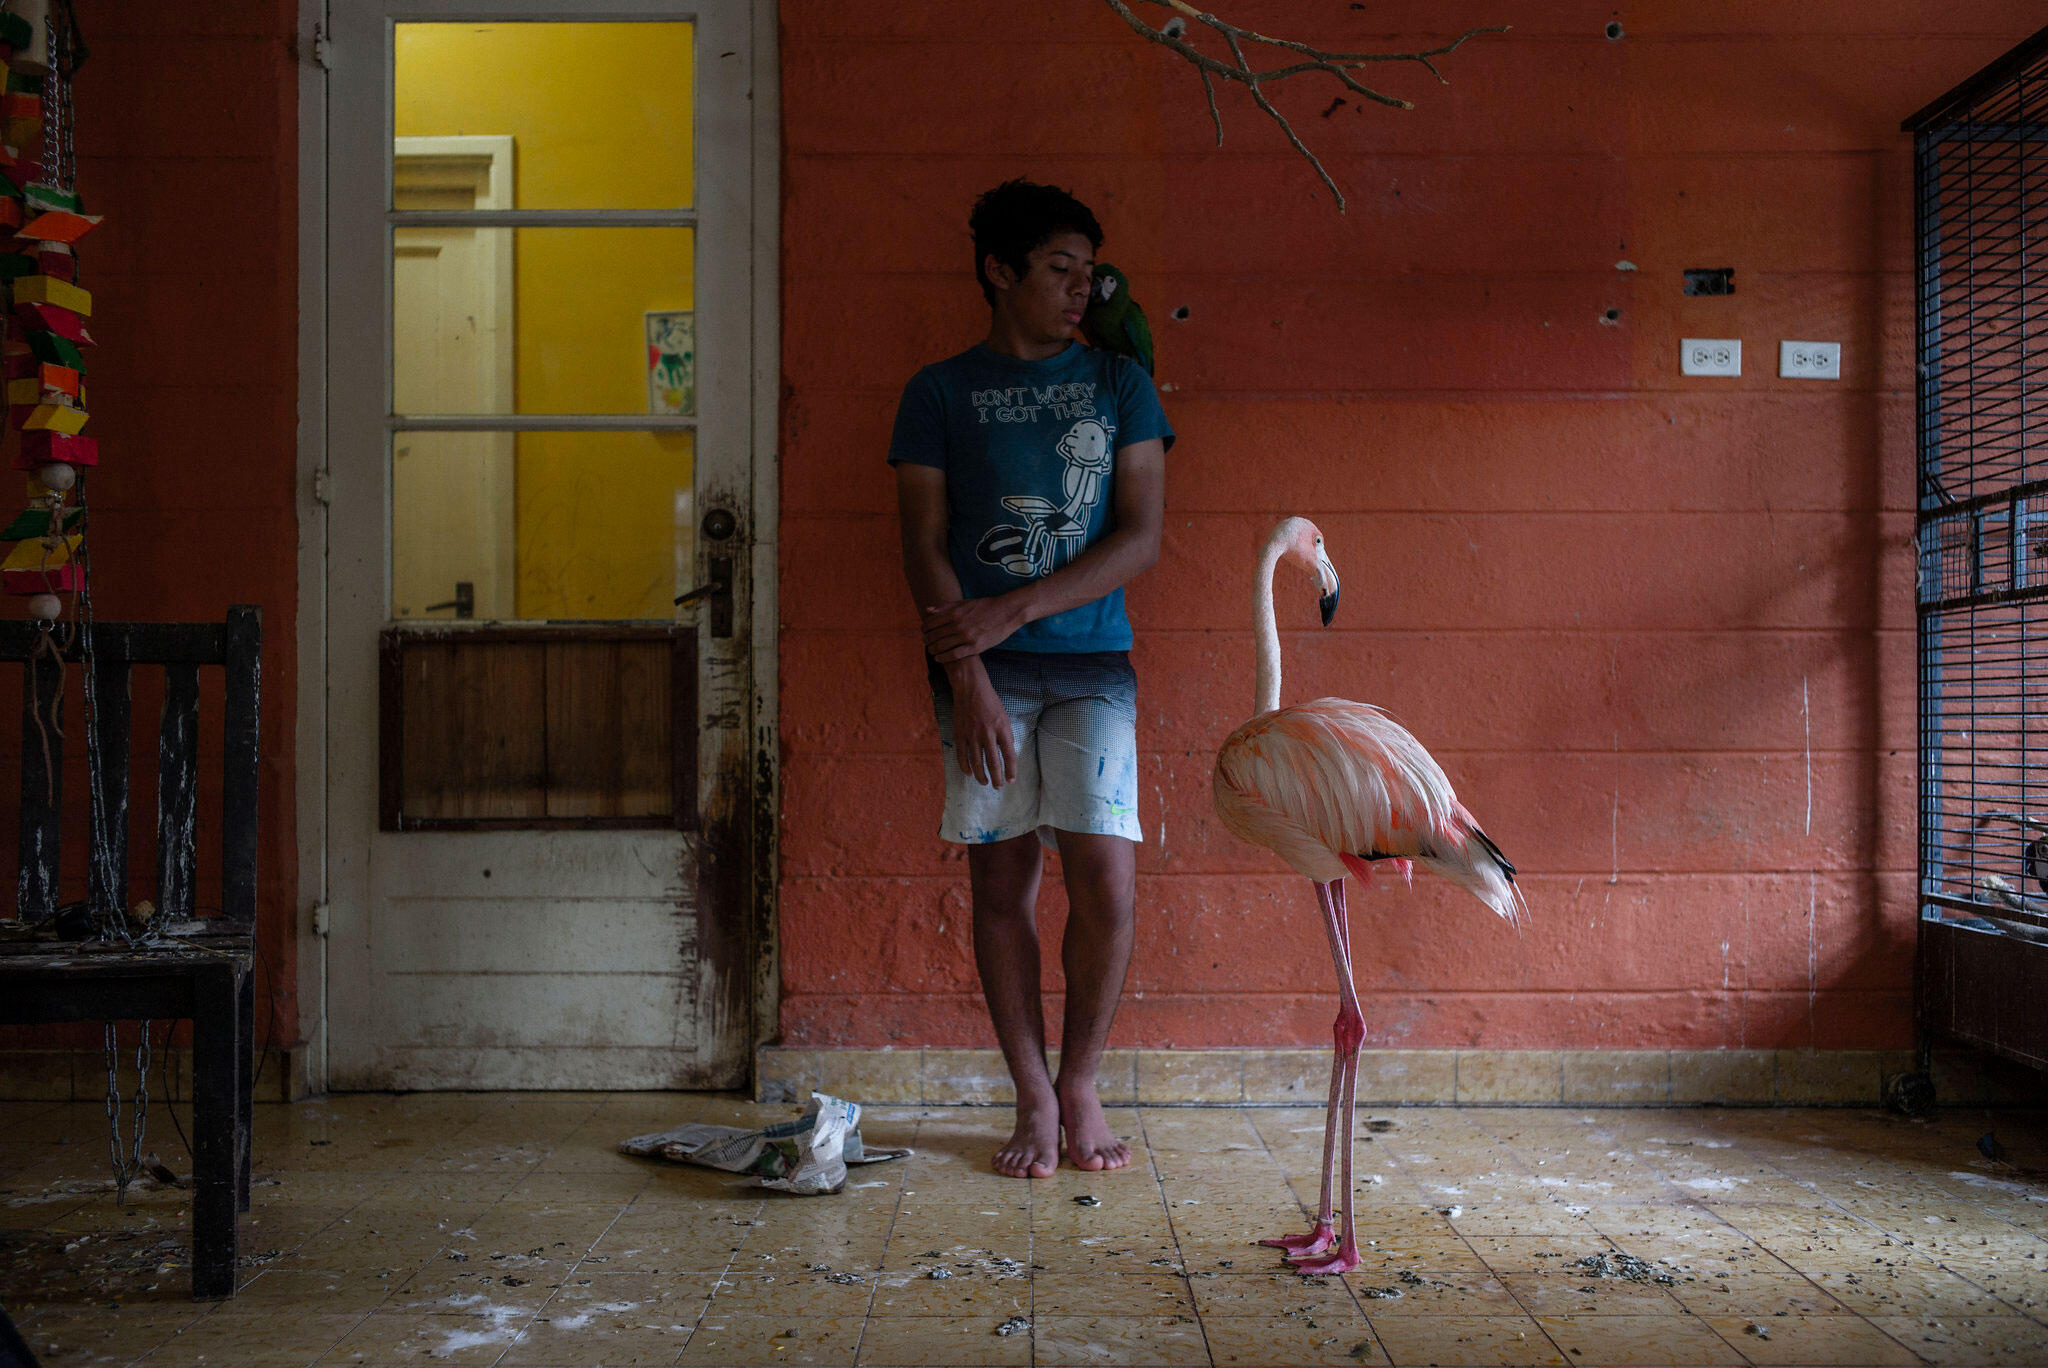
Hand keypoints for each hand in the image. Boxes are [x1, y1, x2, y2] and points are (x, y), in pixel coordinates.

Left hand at [923, 595, 1024, 661]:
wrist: (1006, 612)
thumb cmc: (985, 606)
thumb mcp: (964, 603)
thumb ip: (945, 606)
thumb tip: (927, 610)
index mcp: (954, 613)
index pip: (931, 622)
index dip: (924, 628)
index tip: (924, 631)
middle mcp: (958, 625)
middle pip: (934, 636)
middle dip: (926, 640)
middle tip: (925, 643)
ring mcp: (966, 637)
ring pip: (941, 646)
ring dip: (933, 650)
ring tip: (931, 651)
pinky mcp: (975, 647)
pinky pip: (954, 655)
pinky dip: (943, 658)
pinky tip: (939, 658)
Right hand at [948, 661, 1016, 788]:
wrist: (971, 688)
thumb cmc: (990, 702)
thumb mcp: (1005, 717)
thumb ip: (1006, 735)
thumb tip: (1007, 754)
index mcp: (1002, 728)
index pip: (1009, 754)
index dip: (1011, 770)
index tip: (1011, 780)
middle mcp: (987, 733)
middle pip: (992, 762)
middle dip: (996, 777)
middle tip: (998, 786)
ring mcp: (972, 734)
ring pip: (976, 762)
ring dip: (981, 775)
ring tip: (985, 783)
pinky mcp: (960, 734)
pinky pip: (962, 755)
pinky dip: (965, 766)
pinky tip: (969, 773)